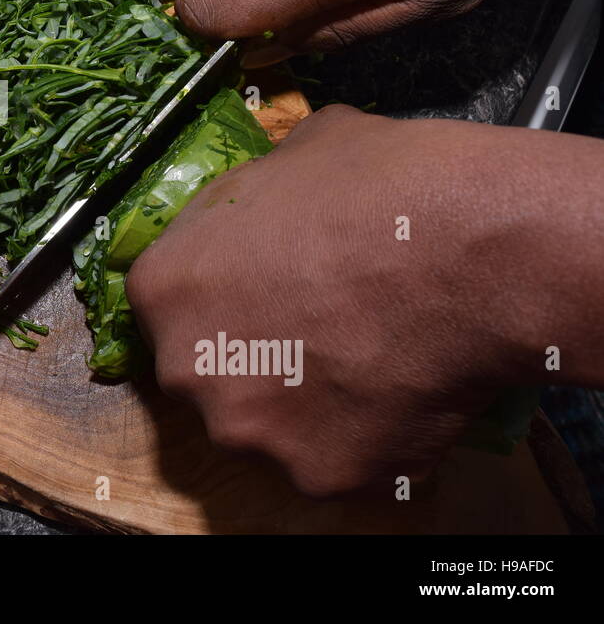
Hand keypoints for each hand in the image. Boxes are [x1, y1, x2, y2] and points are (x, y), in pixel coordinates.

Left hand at [124, 106, 603, 496]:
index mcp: (164, 288)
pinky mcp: (319, 476)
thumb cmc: (373, 186)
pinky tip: (406, 398)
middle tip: (319, 331)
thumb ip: (258, 196)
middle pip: (210, 375)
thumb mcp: (295, 153)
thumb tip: (277, 194)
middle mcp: (187, 371)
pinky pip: (338, 463)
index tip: (267, 294)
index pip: (172, 307)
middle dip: (253, 360)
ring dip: (305, 407)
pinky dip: (366, 441)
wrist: (466, 250)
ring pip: (269, 429)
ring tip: (371, 364)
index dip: (223, 300)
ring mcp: (251, 432)